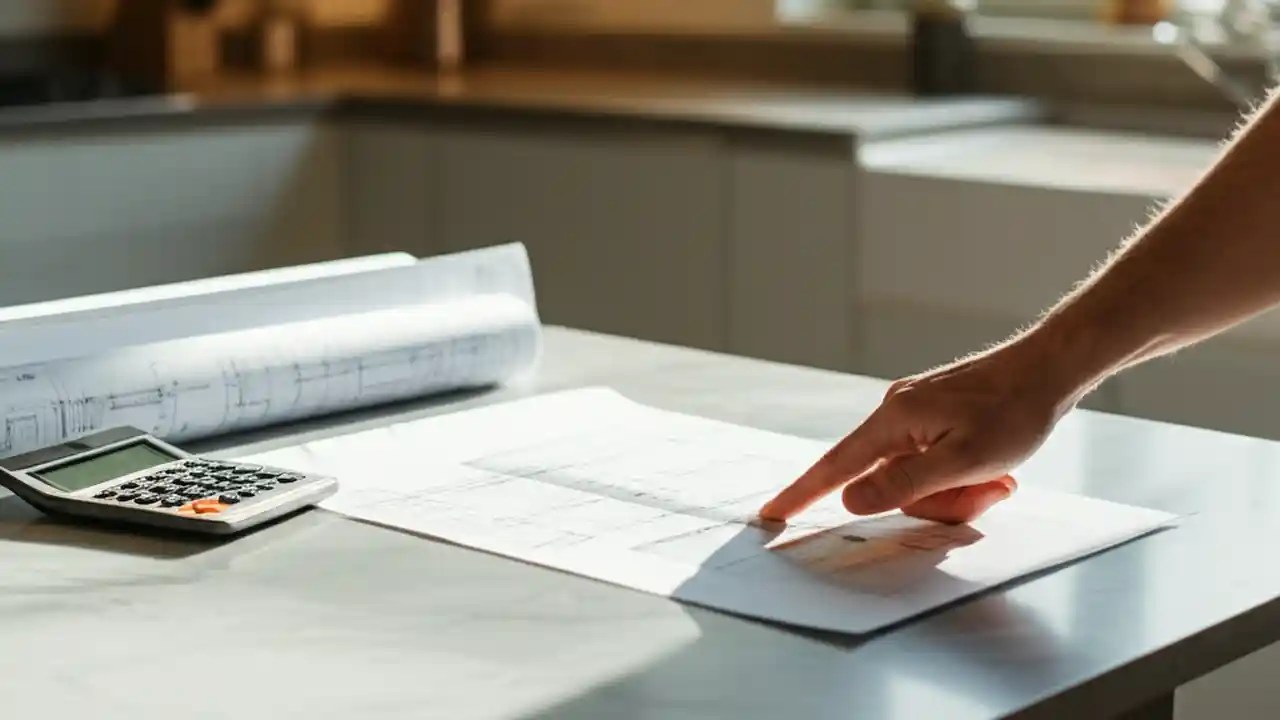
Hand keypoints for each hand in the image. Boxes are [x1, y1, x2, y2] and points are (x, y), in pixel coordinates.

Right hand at [759, 340, 1073, 523]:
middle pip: (889, 483)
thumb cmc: (1013, 413)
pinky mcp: (934, 416)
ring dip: (955, 489)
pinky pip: (932, 461)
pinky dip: (959, 475)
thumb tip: (849, 500)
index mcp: (894, 421)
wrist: (1050, 368)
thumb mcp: (963, 460)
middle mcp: (895, 413)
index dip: (803, 494)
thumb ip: (903, 483)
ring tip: (997, 477)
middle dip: (934, 501)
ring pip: (916, 476)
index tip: (772, 514)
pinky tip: (993, 466)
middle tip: (985, 491)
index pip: (835, 467)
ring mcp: (915, 413)